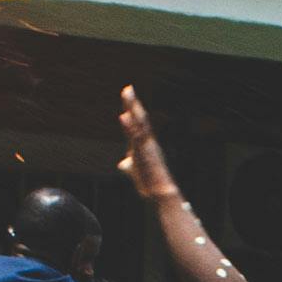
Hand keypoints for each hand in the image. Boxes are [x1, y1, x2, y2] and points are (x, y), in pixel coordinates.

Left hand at [114, 85, 178, 203]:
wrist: (160, 192)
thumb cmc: (149, 182)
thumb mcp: (135, 170)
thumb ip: (128, 164)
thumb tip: (122, 164)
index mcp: (144, 143)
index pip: (137, 122)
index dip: (132, 108)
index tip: (127, 94)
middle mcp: (147, 141)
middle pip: (140, 118)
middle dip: (133, 103)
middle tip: (127, 88)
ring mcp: (147, 146)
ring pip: (139, 123)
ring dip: (132, 109)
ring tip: (126, 95)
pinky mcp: (144, 153)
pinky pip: (136, 136)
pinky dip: (129, 126)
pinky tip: (123, 116)